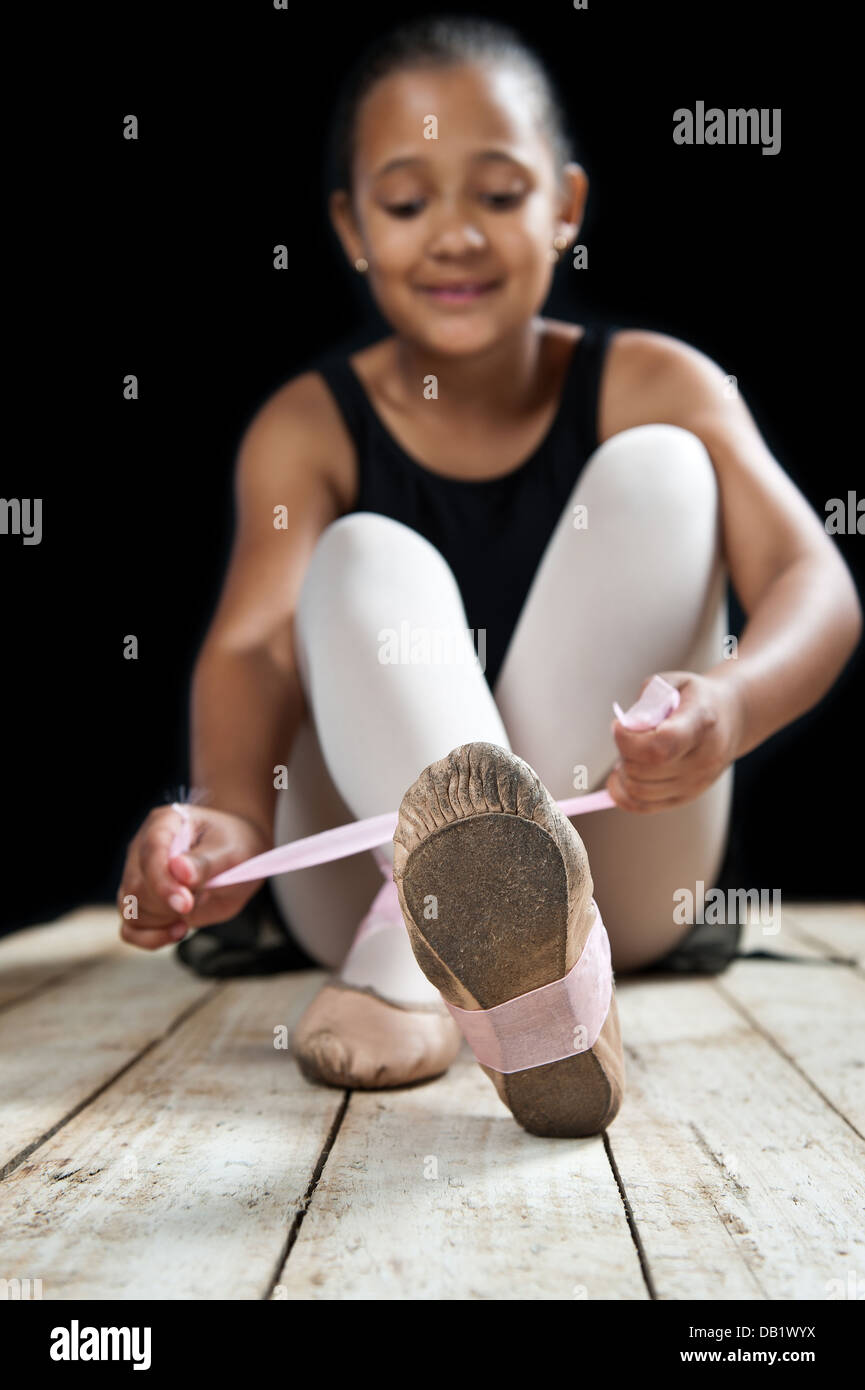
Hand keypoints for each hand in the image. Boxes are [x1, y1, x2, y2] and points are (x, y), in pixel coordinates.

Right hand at [116, 805, 270, 949]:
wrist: (239, 858)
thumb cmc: (235, 845)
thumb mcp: (231, 850)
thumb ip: (205, 862)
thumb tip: (178, 871)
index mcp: (164, 824)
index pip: (150, 853)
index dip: (164, 882)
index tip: (186, 904)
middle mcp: (143, 849)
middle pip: (136, 887)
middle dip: (168, 905)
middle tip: (199, 899)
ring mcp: (139, 876)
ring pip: (131, 910)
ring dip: (163, 920)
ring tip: (194, 906)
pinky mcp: (143, 903)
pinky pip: (130, 929)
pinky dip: (150, 938)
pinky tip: (178, 931)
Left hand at [605, 670, 742, 812]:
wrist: (732, 717)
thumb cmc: (697, 698)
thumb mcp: (675, 681)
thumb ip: (649, 697)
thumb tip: (629, 724)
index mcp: (702, 724)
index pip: (661, 746)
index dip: (629, 740)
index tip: (618, 726)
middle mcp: (703, 759)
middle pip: (644, 770)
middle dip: (623, 751)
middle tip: (626, 735)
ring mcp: (696, 783)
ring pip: (639, 790)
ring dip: (623, 772)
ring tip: (629, 752)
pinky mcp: (686, 797)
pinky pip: (643, 806)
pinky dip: (622, 794)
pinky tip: (620, 777)